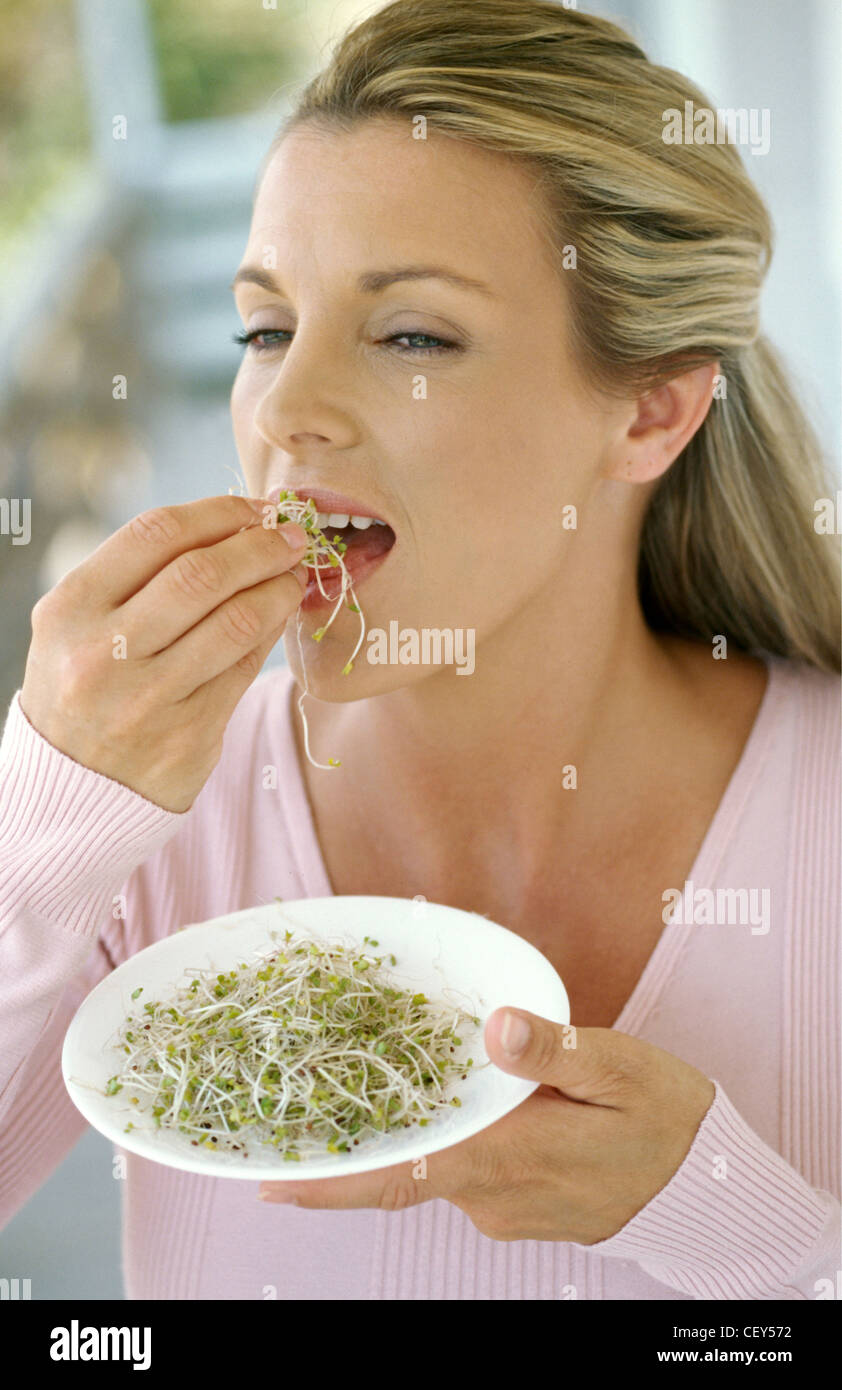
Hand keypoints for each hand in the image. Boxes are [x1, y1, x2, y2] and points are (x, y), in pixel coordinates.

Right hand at [20, 495, 307, 811]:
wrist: (72, 788)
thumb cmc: (87, 686)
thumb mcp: (81, 624)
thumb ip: (138, 576)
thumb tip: (235, 525)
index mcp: (71, 608)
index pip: (156, 535)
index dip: (219, 513)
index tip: (254, 509)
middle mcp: (104, 653)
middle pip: (202, 574)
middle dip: (260, 547)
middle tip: (292, 537)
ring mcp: (147, 699)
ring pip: (236, 622)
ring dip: (278, 589)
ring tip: (294, 575)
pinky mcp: (189, 735)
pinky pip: (245, 667)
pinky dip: (272, 631)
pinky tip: (281, 615)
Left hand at [258, 1008, 715, 1243]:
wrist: (707, 1187)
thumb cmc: (664, 1119)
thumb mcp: (620, 1070)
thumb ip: (554, 1050)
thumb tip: (495, 1027)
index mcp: (512, 1155)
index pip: (405, 1175)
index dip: (335, 1182)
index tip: (273, 1185)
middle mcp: (495, 1193)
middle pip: (405, 1171)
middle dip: (349, 1149)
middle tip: (292, 1120)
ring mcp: (504, 1208)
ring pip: (434, 1169)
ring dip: (403, 1138)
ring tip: (366, 1087)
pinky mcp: (516, 1205)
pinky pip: (462, 1173)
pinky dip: (441, 1144)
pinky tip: (441, 1106)